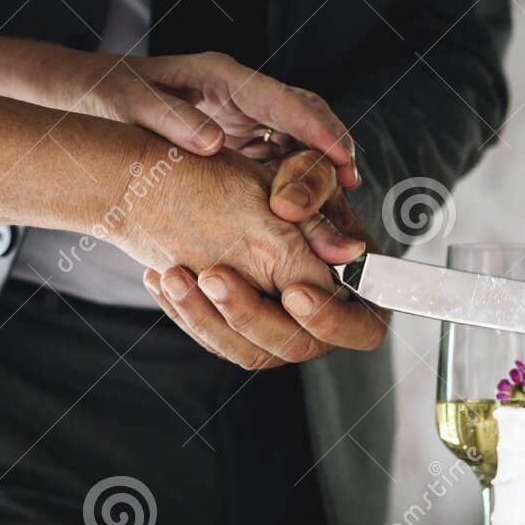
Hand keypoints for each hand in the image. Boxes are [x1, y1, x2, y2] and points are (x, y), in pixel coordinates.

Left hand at [72, 51, 357, 187]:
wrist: (91, 99)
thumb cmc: (107, 93)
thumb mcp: (130, 102)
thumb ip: (170, 120)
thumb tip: (212, 143)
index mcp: (224, 77)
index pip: (286, 101)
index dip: (319, 130)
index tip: (343, 159)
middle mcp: (245, 98)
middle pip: (306, 121)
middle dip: (330, 154)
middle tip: (348, 191)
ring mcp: (247, 122)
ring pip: (300, 147)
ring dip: (320, 179)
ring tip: (339, 212)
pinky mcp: (242, 147)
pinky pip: (281, 168)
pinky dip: (298, 194)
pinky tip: (307, 226)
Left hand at [133, 150, 389, 368]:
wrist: (222, 189)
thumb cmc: (279, 178)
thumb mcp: (302, 172)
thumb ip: (319, 197)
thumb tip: (345, 248)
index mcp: (356, 285)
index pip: (363, 328)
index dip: (330, 318)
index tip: (293, 292)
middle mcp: (321, 318)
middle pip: (298, 347)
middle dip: (252, 314)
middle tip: (214, 275)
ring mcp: (281, 331)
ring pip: (250, 352)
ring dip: (207, 318)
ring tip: (174, 275)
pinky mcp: (241, 334)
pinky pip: (217, 342)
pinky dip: (188, 315)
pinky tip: (160, 278)